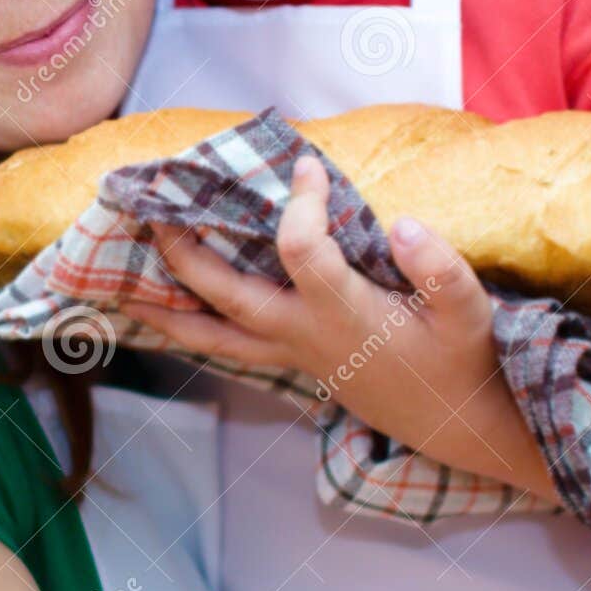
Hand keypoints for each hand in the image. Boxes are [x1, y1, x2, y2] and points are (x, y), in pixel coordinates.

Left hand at [127, 155, 547, 488]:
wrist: (459, 424)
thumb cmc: (464, 361)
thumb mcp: (472, 314)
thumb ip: (440, 270)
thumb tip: (403, 225)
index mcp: (347, 317)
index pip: (303, 253)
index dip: (301, 205)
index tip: (307, 165)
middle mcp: (306, 337)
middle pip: (228, 296)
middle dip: (187, 253)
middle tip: (156, 211)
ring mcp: (293, 355)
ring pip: (213, 335)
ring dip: (165, 308)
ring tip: (118, 286)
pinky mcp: (292, 363)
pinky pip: (226, 348)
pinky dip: (190, 331)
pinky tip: (163, 317)